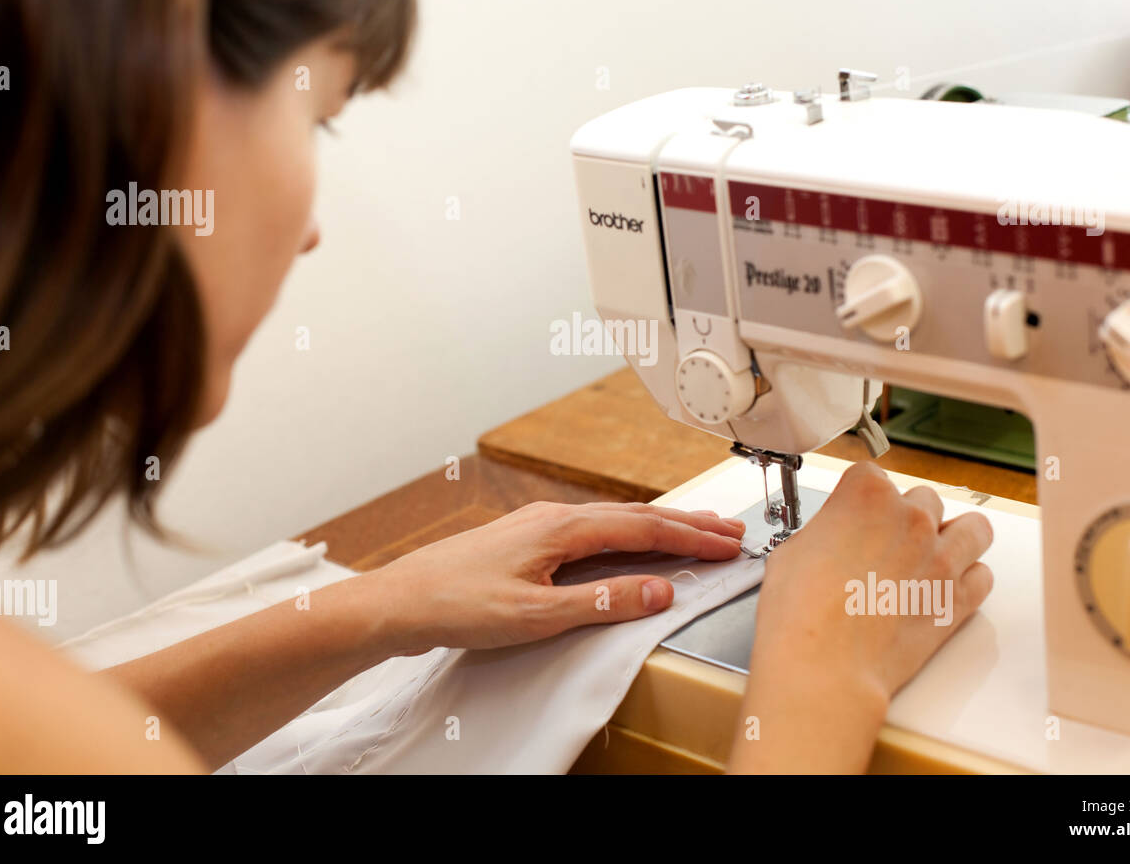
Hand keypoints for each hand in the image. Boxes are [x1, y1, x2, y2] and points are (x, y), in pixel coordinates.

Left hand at [368, 501, 745, 654]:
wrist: (400, 600)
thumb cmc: (456, 604)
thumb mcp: (536, 614)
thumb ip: (601, 601)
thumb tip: (658, 591)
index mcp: (561, 528)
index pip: (643, 529)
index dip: (690, 537)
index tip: (728, 544)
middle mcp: (554, 518)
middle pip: (636, 516)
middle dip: (687, 523)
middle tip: (729, 530)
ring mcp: (540, 525)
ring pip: (615, 519)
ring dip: (660, 525)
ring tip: (695, 531)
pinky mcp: (528, 539)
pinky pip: (595, 528)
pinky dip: (629, 532)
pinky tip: (631, 541)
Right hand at [732, 460, 993, 772]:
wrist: (823, 666)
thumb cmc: (800, 614)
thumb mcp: (794, 551)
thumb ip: (827, 531)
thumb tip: (834, 539)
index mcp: (867, 495)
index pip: (871, 475)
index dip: (858, 499)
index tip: (851, 516)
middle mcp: (911, 518)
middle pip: (923, 498)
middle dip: (904, 518)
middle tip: (884, 544)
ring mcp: (940, 558)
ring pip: (973, 529)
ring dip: (954, 536)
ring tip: (932, 554)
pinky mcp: (957, 600)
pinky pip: (983, 576)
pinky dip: (968, 578)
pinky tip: (942, 587)